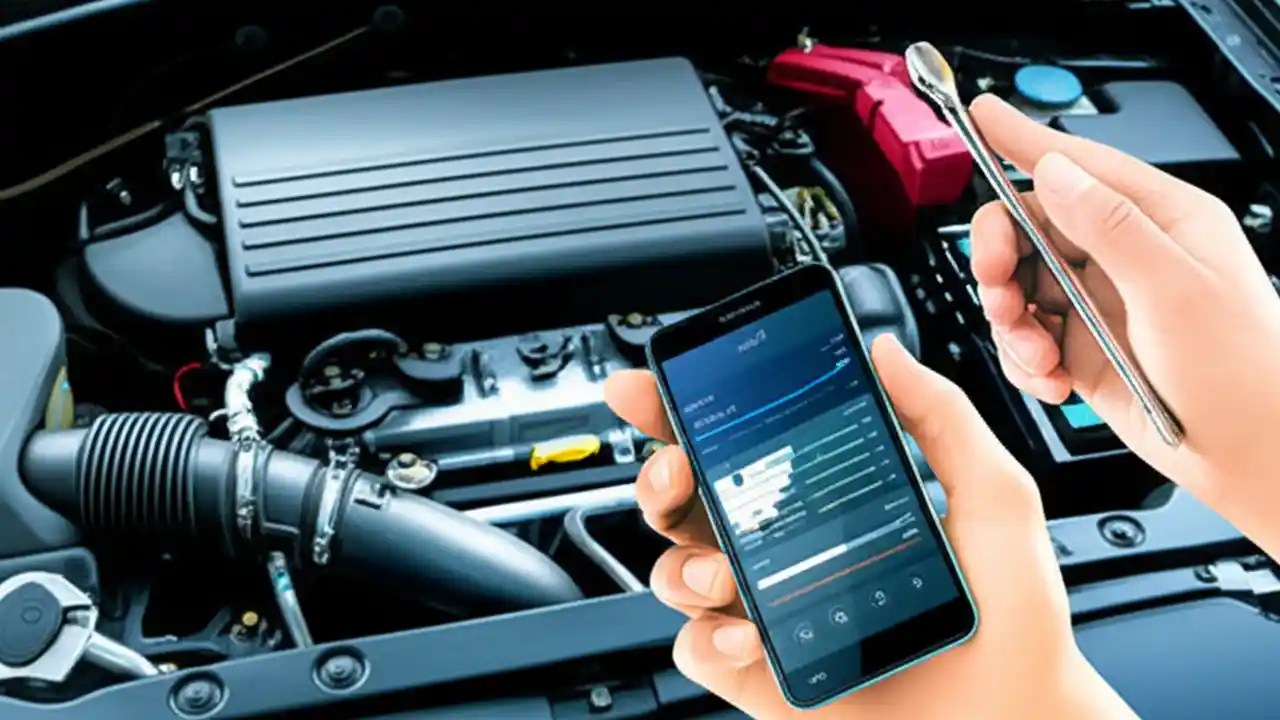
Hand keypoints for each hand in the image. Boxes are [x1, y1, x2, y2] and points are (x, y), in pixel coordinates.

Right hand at [604, 335, 1133, 719]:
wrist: (1017, 719)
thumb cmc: (1013, 620)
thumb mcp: (993, 497)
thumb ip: (942, 416)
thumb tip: (885, 350)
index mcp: (822, 502)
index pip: (738, 444)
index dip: (683, 409)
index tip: (654, 383)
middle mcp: (784, 552)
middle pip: (686, 503)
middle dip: (659, 475)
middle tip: (679, 468)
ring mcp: (769, 612)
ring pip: (675, 573)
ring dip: (681, 563)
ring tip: (727, 573)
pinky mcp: (762, 674)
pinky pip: (696, 649)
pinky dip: (708, 638)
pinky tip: (750, 633)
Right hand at [969, 94, 1279, 557]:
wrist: (1250, 456)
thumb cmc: (1242, 373)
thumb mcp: (1175, 289)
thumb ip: (1109, 226)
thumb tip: (1055, 172)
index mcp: (1158, 221)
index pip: (1078, 164)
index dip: (1022, 140)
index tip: (981, 118)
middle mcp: (1123, 255)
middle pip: (1029, 227)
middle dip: (999, 255)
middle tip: (998, 283)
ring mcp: (1099, 303)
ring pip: (1017, 287)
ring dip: (1010, 321)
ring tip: (1036, 351)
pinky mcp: (1082, 348)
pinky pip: (1024, 340)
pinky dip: (1023, 361)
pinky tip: (1051, 379)